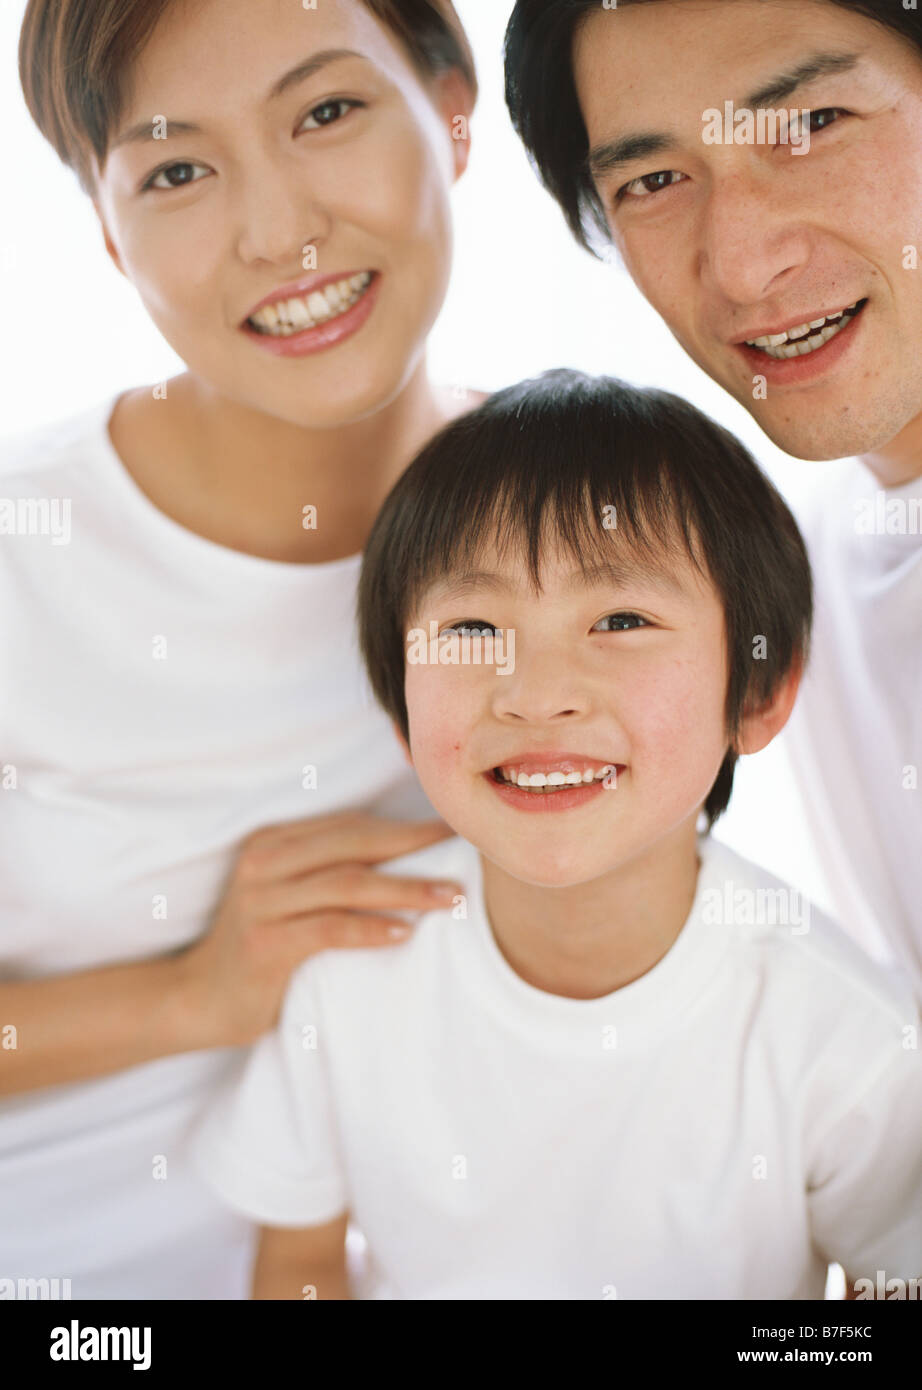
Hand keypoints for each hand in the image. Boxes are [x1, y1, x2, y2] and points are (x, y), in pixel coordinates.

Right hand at [180, 812, 462, 1045]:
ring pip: (347, 884)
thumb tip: (406, 860)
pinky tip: (405, 934)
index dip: (404, 827)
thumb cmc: (258, 948)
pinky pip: (329, 929)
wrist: (196, 999)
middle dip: (414, 847)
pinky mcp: (264, 942)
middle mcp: (263, 862)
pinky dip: (370, 929)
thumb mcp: (287, 898)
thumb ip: (327, 874)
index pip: (350, 826)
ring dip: (406, 889)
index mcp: (272, 842)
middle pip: (354, 845)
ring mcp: (260, 901)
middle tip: (464, 852)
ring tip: (450, 898)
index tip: (452, 831)